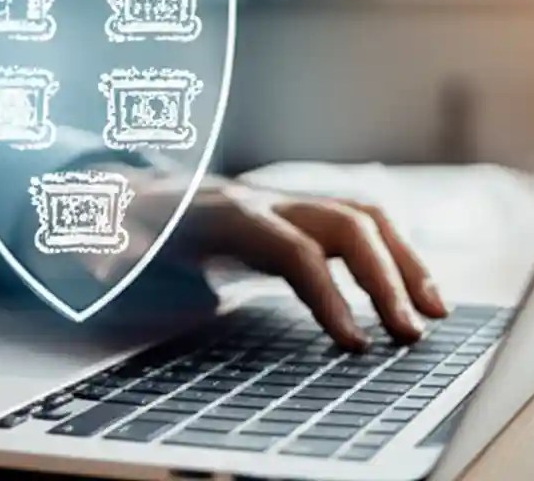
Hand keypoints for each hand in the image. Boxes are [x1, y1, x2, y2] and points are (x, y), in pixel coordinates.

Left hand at [111, 170, 447, 349]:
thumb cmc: (124, 219)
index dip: (327, 292)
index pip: (293, 248)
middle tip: (412, 335)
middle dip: (386, 276)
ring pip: (364, 217)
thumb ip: (98, 249)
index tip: (355, 344)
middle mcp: (269, 200)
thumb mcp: (99, 234)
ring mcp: (290, 203)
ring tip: (437, 314)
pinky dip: (396, 255)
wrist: (134, 189)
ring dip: (406, 262)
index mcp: (226, 213)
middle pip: (346, 224)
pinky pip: (362, 226)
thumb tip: (96, 265)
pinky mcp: (301, 216)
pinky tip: (417, 294)